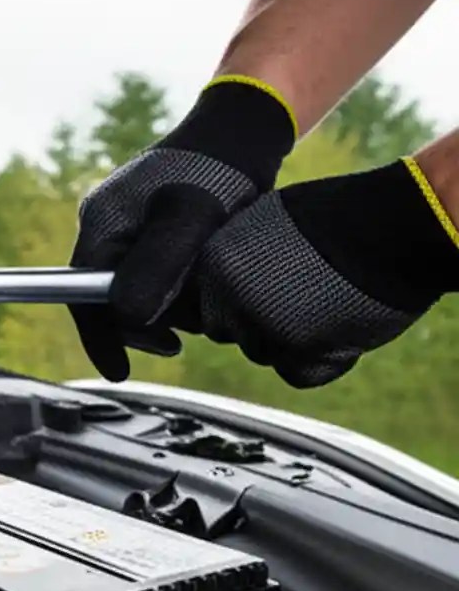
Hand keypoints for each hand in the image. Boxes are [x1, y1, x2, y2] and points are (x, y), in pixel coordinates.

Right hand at [70, 77, 296, 380]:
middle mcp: (104, 224)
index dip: (100, 339)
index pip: (81, 294)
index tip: (120, 372)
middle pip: (105, 297)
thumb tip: (126, 316)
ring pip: (131, 289)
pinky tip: (199, 293)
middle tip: (180, 342)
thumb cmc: (219, 171)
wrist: (243, 134)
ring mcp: (125, 226)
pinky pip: (149, 274)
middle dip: (140, 325)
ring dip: (160, 309)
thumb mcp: (192, 219)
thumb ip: (158, 266)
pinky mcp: (149, 229)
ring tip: (199, 311)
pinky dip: (172, 292)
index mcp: (100, 221)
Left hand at [179, 158, 458, 387]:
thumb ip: (235, 257)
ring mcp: (263, 328)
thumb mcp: (264, 221)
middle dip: (253, 323)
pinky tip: (337, 331)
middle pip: (226, 331)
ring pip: (260, 355)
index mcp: (215, 263)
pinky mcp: (301, 353)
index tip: (260, 293)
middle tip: (295, 300)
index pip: (202, 302)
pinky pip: (296, 375)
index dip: (231, 301)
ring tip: (323, 306)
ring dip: (287, 340)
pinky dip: (318, 362)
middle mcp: (229, 298)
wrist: (389, 226)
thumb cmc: (334, 214)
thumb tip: (217, 284)